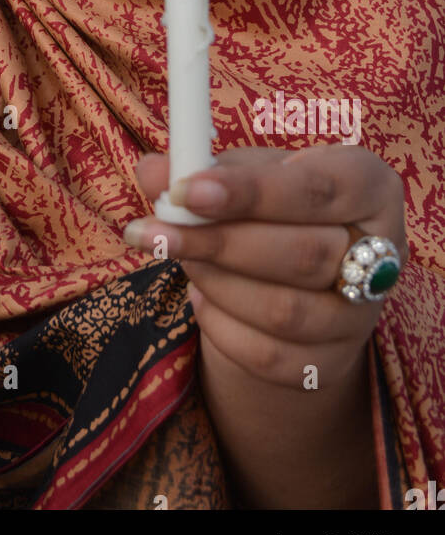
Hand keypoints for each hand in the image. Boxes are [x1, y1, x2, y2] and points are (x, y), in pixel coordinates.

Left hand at [124, 145, 406, 390]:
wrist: (302, 273)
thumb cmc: (274, 205)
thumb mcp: (247, 173)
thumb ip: (202, 168)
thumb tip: (153, 170)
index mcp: (370, 187)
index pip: (317, 190)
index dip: (250, 192)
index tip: (185, 191)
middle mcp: (381, 254)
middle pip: (301, 254)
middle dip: (216, 242)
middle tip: (153, 230)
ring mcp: (360, 318)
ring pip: (283, 310)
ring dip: (213, 281)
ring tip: (175, 254)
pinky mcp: (331, 365)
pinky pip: (268, 357)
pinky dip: (220, 326)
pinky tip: (202, 296)